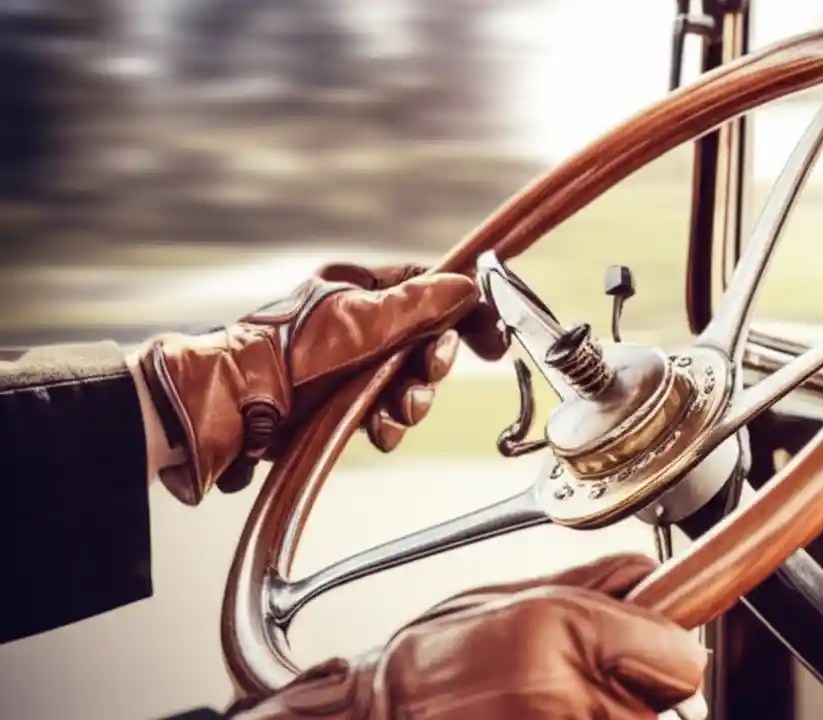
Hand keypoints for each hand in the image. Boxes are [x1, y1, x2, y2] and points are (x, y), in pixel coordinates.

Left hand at [137, 262, 506, 504]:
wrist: (228, 407)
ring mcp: (349, 367)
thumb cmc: (279, 353)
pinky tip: (377, 430)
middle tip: (425, 377)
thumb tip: (465, 287)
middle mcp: (357, 326)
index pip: (428, 289)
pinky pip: (384, 413)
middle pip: (425, 343)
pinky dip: (388, 424)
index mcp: (359, 290)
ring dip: (412, 401)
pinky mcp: (340, 405)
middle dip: (431, 367)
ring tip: (396, 413)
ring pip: (407, 383)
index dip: (463, 311)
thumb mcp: (356, 320)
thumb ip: (417, 304)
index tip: (489, 338)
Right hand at [233, 554, 706, 718]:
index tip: (647, 648)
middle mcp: (572, 698)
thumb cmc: (433, 660)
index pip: (682, 662)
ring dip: (607, 714)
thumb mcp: (514, 596)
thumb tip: (649, 576)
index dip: (664, 652)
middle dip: (634, 687)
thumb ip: (596, 585)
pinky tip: (538, 718)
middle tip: (578, 675)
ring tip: (548, 702)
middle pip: (666, 704)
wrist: (382, 715)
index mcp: (565, 633)